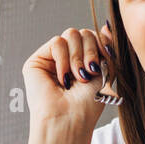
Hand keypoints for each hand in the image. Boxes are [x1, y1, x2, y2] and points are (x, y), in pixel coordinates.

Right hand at [22, 21, 117, 137]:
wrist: (70, 119)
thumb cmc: (89, 103)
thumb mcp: (106, 71)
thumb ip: (106, 47)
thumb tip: (106, 24)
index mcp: (84, 61)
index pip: (95, 37)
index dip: (102, 45)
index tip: (106, 62)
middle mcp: (68, 59)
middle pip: (84, 32)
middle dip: (91, 51)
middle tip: (90, 72)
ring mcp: (52, 59)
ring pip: (71, 34)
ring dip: (79, 56)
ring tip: (78, 77)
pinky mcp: (37, 61)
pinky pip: (57, 42)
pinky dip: (64, 59)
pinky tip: (63, 78)